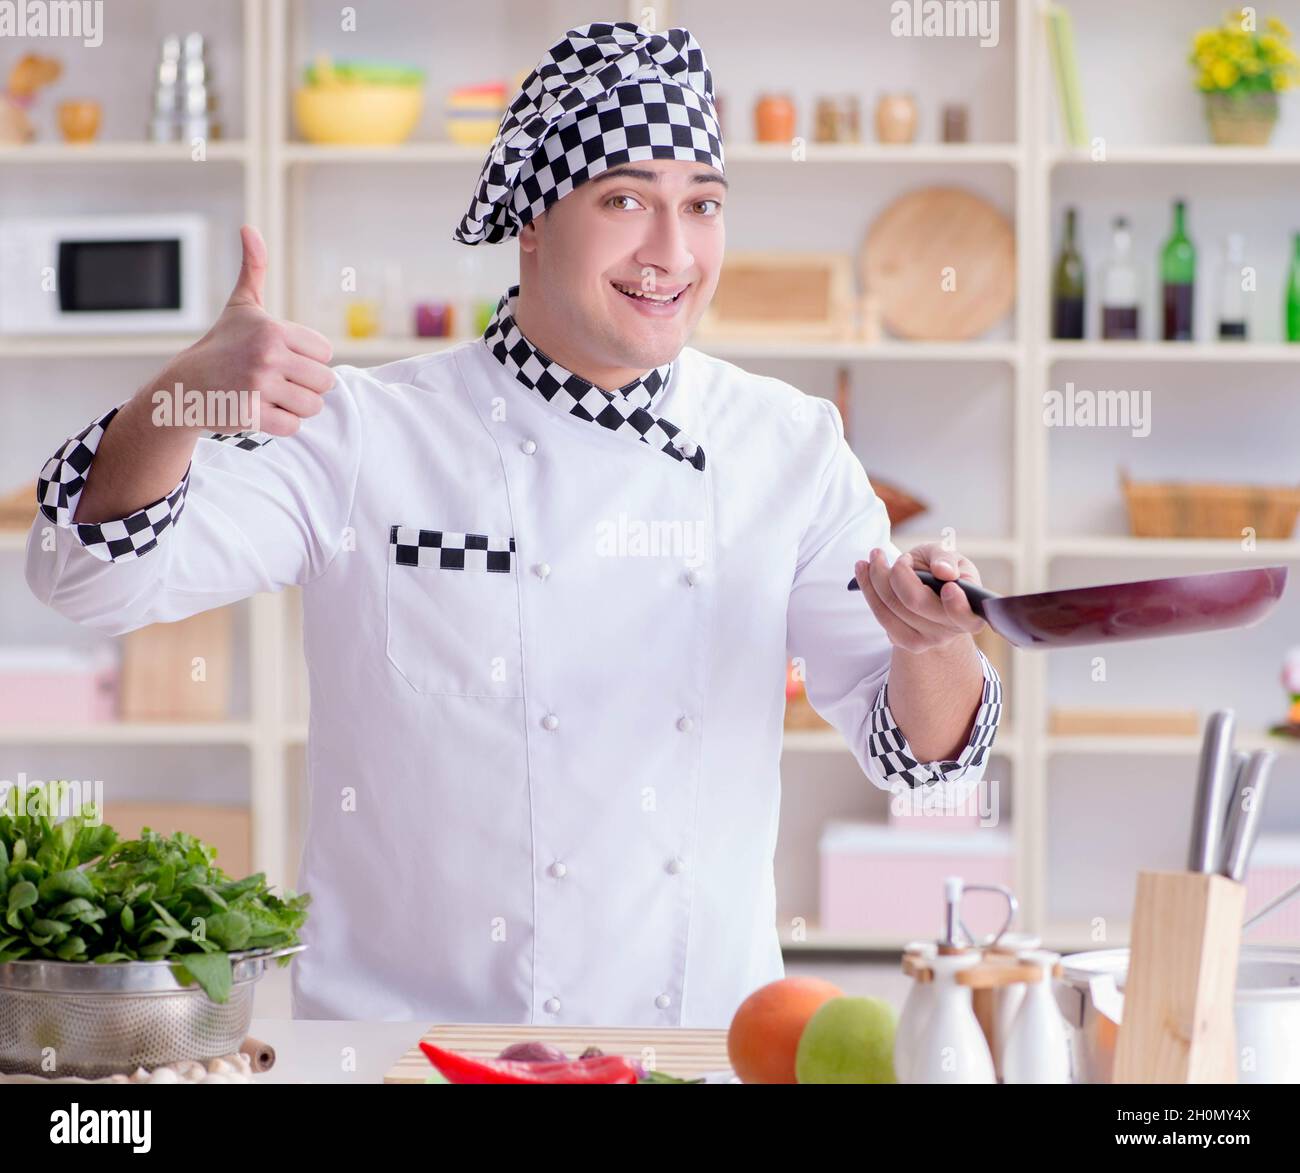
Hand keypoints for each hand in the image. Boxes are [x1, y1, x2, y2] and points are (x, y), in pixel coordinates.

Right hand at [160, 225, 335, 436]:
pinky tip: (261, 410)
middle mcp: (267, 356)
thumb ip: (254, 268)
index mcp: (273, 330)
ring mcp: (258, 387)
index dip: (308, 359)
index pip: (325, 354)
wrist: (185, 386)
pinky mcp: (250, 415)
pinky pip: (292, 426)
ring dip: (296, 405)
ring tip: (270, 395)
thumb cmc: (221, 345)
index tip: (283, 358)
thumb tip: (249, 228)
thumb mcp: (241, 306)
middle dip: (306, 385)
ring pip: (312, 406)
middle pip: (325, 382)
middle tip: (277, 380)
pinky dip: (282, 423)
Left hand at [852, 542, 985, 652]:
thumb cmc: (942, 567)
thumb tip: (945, 572)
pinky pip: (880, 614)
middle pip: (915, 603)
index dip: (956, 605)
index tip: (948, 587)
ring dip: (876, 577)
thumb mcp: (949, 555)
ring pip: (891, 607)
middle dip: (898, 572)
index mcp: (970, 612)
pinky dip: (868, 588)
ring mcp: (925, 640)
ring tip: (875, 555)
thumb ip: (947, 559)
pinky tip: (863, 570)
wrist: (928, 586)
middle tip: (895, 554)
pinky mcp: (902, 640)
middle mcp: (950, 631)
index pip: (965, 616)